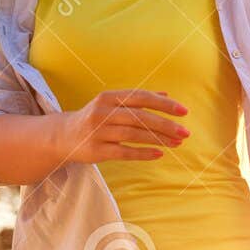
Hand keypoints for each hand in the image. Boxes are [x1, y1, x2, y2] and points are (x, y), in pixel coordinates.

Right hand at [61, 90, 188, 162]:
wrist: (63, 136)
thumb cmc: (96, 118)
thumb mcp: (113, 104)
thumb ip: (138, 100)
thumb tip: (167, 95)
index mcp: (109, 97)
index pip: (141, 97)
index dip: (164, 104)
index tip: (184, 111)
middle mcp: (102, 112)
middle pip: (139, 117)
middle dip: (165, 125)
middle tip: (185, 132)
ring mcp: (98, 131)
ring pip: (133, 135)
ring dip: (158, 139)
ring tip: (177, 144)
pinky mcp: (97, 150)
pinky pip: (124, 152)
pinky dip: (143, 153)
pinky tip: (159, 154)